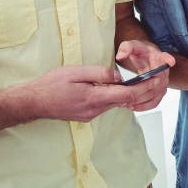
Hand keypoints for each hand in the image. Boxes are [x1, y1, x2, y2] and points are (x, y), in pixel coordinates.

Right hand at [19, 66, 163, 121]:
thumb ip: (99, 73)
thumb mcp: (76, 72)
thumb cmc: (51, 85)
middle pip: (124, 101)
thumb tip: (118, 76)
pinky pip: (106, 105)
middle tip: (153, 78)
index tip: (155, 81)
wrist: (32, 103)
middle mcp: (95, 110)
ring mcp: (91, 115)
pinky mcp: (87, 116)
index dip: (144, 88)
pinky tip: (114, 87)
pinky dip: (114, 96)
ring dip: (126, 93)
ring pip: (115, 103)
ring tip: (138, 80)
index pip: (126, 96)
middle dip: (140, 90)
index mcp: (94, 98)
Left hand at [116, 40, 175, 110]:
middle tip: (127, 94)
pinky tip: (134, 107)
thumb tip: (120, 56)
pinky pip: (155, 102)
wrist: (147, 58)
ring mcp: (163, 83)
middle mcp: (164, 71)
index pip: (165, 57)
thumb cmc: (141, 52)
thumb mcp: (132, 46)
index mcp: (158, 57)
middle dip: (142, 90)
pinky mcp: (160, 92)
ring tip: (127, 103)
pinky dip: (145, 106)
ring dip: (142, 100)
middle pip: (157, 82)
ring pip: (155, 94)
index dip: (168, 59)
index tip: (171, 61)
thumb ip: (126, 48)